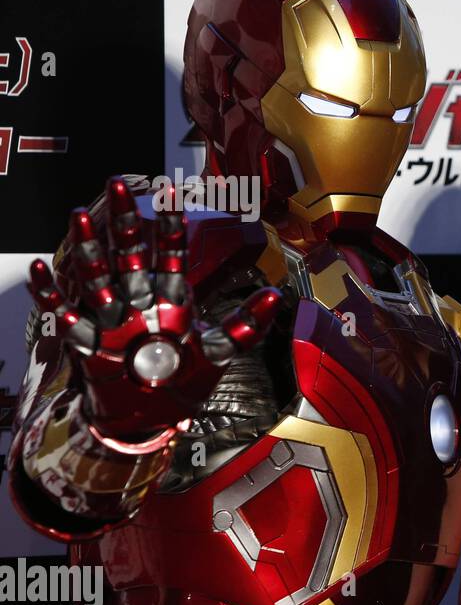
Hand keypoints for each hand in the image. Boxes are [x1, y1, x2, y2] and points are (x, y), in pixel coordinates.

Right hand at [27, 175, 281, 440]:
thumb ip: (245, 325)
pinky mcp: (87, 341)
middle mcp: (139, 302)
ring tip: (80, 215)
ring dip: (89, 247)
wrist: (151, 421)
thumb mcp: (219, 352)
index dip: (170, 225)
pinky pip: (64, 314)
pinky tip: (40, 270)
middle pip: (130, 253)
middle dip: (125, 220)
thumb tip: (275, 296)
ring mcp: (111, 319)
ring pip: (98, 275)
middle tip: (118, 183)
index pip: (171, 253)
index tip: (171, 192)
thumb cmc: (182, 383)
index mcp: (171, 299)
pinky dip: (50, 294)